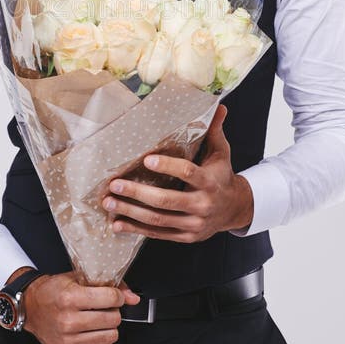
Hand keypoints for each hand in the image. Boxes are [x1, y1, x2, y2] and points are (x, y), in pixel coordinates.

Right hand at [22, 271, 139, 343]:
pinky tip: (100, 337)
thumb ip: (107, 285)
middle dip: (114, 311)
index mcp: (70, 298)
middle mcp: (68, 321)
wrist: (31, 307)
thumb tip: (133, 297)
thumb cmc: (54, 290)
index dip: (118, 296)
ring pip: (109, 337)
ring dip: (110, 328)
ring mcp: (68, 340)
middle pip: (112, 319)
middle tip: (106, 308)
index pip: (110, 298)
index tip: (115, 296)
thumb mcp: (77, 278)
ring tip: (102, 321)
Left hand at [102, 104, 253, 242]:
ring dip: (130, 211)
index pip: (188, 173)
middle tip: (115, 184)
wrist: (235, 209)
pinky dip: (136, 229)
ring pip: (158, 220)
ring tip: (109, 202)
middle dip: (137, 193)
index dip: (168, 167)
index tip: (146, 160)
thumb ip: (214, 131)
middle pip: (166, 200)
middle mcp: (202, 205)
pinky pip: (158, 234)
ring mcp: (193, 224)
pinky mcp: (185, 236)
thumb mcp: (221, 153)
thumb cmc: (221, 176)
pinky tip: (117, 223)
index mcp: (209, 182)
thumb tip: (218, 106)